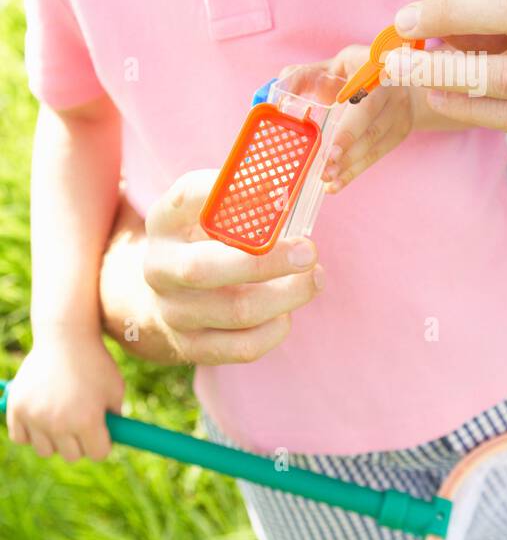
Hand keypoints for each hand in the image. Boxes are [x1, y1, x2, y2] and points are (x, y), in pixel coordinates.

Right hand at [6, 337, 123, 461]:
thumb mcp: (116, 389)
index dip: (103, 442)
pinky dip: (30, 432)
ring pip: (46, 450)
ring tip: (61, 414)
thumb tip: (112, 441)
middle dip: (80, 442)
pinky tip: (41, 415)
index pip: (98, 454)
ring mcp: (35, 416)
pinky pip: (21, 438)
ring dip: (54, 439)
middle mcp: (59, 423)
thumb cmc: (95, 362)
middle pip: (72, 456)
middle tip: (81, 420)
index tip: (102, 428)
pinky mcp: (16, 408)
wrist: (66, 336)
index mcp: (87, 420)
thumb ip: (115, 419)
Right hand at [140, 170, 323, 364]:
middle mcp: (159, 266)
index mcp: (165, 221)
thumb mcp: (213, 210)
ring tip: (314, 279)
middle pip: (204, 269)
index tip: (278, 192)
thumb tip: (286, 193)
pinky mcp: (192, 346)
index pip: (189, 197)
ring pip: (236, 311)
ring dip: (287, 295)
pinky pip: (244, 347)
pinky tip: (286, 311)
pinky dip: (276, 328)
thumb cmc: (209, 240)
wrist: (174, 295)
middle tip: (308, 252)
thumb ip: (244, 198)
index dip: (231, 192)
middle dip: (265, 262)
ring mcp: (172, 311)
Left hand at [295, 45, 413, 191]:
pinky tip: (335, 185)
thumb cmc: (359, 73)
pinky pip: (376, 155)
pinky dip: (354, 172)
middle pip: (368, 115)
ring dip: (348, 162)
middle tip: (326, 160)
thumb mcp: (337, 65)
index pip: (359, 81)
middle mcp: (390, 87)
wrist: (406, 83)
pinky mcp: (398, 133)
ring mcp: (398, 112)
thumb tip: (279, 85)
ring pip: (373, 140)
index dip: (344, 94)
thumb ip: (309, 74)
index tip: (331, 116)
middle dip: (347, 138)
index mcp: (371, 65)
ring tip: (325, 177)